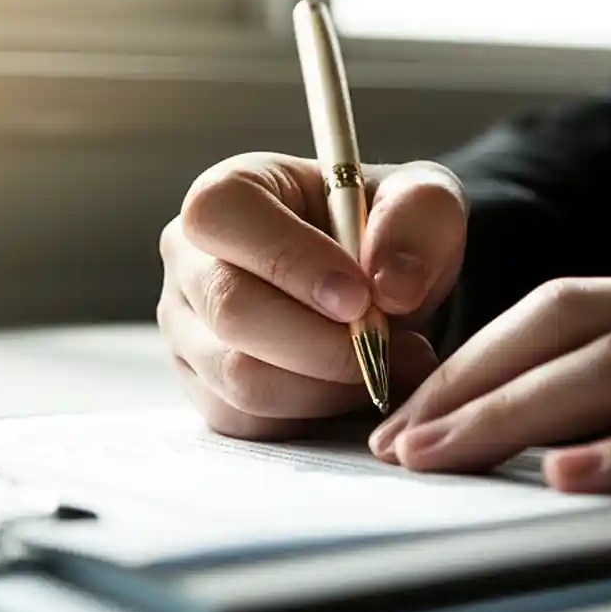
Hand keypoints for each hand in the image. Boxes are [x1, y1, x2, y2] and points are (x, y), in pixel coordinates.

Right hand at [157, 152, 465, 439]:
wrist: (378, 284)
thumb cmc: (384, 230)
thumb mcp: (423, 200)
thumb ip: (416, 220)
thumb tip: (392, 287)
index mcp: (227, 192)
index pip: (223, 215)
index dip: (288, 258)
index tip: (360, 297)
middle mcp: (190, 259)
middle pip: (230, 309)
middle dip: (322, 342)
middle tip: (390, 346)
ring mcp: (187, 330)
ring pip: (241, 377)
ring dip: (328, 385)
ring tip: (388, 365)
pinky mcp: (204, 388)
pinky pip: (250, 419)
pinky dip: (314, 414)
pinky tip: (353, 386)